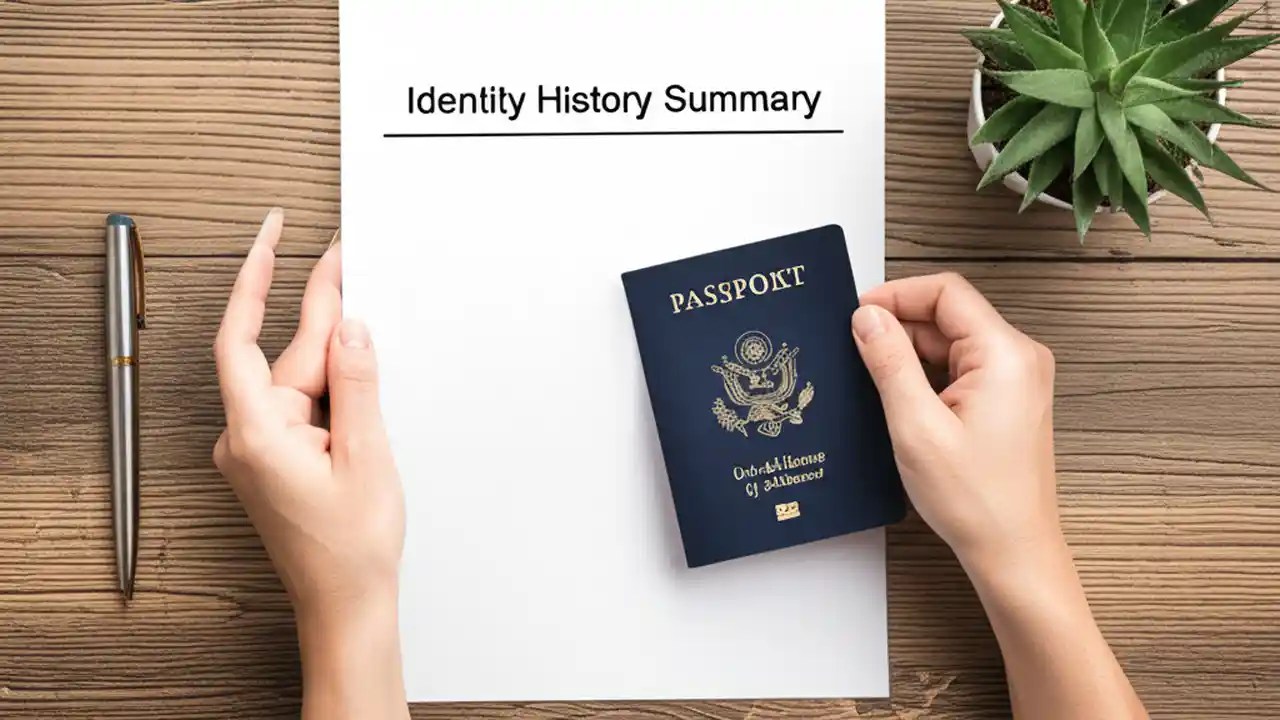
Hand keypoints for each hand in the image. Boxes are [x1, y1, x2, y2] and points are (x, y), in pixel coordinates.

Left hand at [213, 208, 407, 718]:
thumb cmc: (350, 548)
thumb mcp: (367, 457)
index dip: (254, 278)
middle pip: (282, 356)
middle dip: (320, 314)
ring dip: (332, 353)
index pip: (241, 336)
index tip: (271, 237)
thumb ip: (356, 385)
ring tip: (365, 315)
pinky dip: (329, 383)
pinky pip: (300, 403)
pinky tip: (355, 370)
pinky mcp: (275, 457)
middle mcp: (247, 438)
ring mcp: (258, 449)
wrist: (346, 603)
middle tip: (349, 259)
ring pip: (296, 379)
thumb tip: (352, 330)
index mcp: (257, 435)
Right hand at [853, 273, 1146, 718]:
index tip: (858, 313)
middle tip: (856, 350)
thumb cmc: (976, 500)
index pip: (946, 293)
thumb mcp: (916, 425)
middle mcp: (1019, 358)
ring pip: (952, 341)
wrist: (1014, 551)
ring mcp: (1017, 379)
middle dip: (900, 325)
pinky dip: (927, 374)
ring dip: (911, 352)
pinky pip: (960, 367)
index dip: (897, 295)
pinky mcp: (1008, 400)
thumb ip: (889, 361)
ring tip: (875, 380)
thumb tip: (867, 317)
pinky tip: (901, 399)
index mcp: (1005, 354)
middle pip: (949, 314)